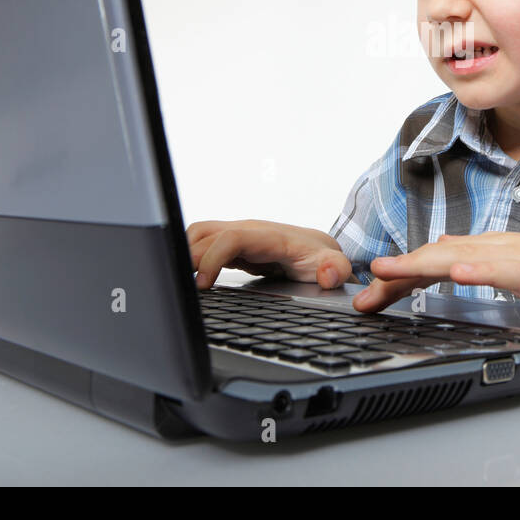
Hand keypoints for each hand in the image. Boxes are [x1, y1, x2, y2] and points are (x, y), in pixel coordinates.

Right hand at [187, 219, 352, 289]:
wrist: (320, 253)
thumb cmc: (323, 259)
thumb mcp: (335, 266)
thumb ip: (336, 270)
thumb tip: (328, 275)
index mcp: (268, 236)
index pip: (229, 238)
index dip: (210, 258)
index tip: (203, 285)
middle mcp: (248, 231)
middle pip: (203, 233)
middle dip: (188, 258)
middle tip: (185, 288)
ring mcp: (237, 237)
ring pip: (197, 235)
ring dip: (185, 254)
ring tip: (184, 284)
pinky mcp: (231, 248)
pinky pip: (201, 246)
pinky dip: (191, 259)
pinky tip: (191, 281)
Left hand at [351, 232, 519, 315]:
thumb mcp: (515, 269)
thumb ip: (480, 259)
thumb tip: (444, 250)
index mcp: (489, 250)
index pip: (434, 261)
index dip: (398, 276)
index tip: (367, 295)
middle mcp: (497, 246)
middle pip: (437, 258)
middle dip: (397, 275)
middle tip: (362, 295)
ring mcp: (518, 256)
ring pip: (462, 258)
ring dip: (421, 264)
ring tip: (390, 271)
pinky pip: (504, 270)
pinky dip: (478, 270)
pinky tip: (456, 274)